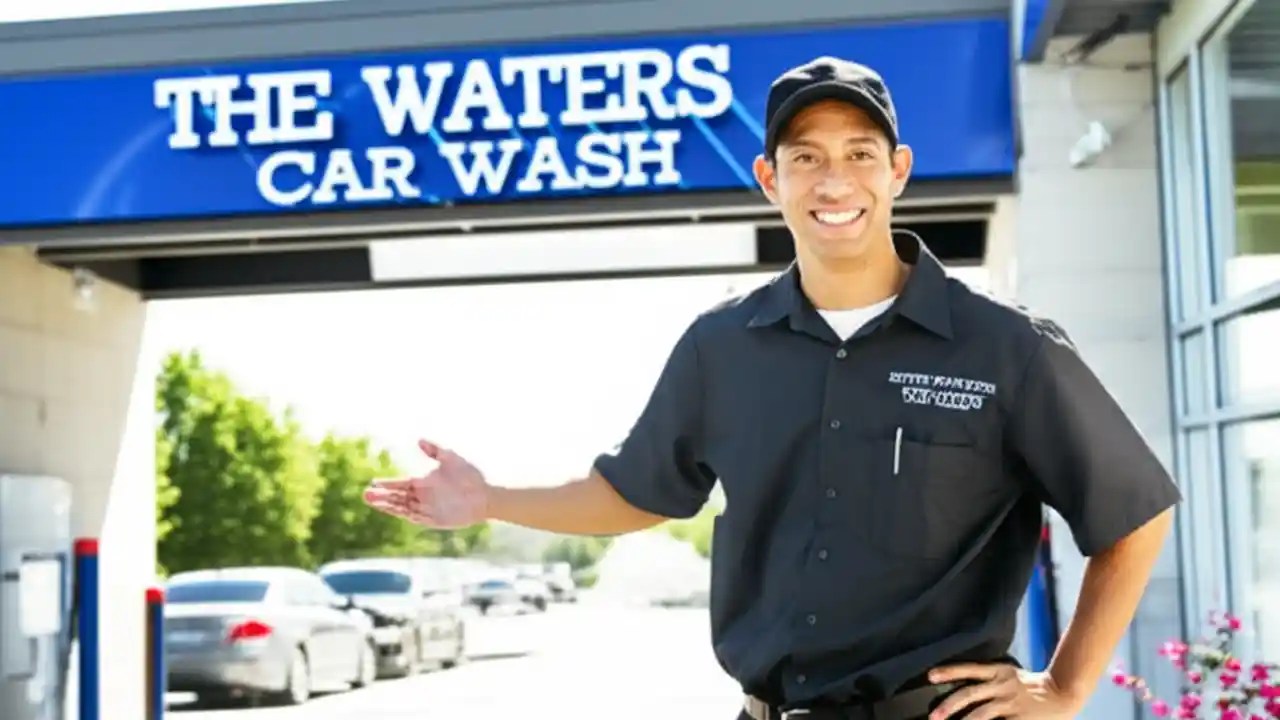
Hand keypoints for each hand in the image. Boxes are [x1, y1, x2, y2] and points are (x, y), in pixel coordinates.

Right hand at [363, 439, 489, 528]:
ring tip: (374, 503)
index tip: (374, 482)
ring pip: (403, 509)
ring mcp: (427, 509)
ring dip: (389, 507)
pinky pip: (417, 518)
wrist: (486, 495)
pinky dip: (406, 515)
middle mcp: (422, 496)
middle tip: (365, 495)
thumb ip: (434, 450)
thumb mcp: (451, 458)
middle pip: (397, 498)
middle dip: (381, 497)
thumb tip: (418, 439)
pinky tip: (396, 512)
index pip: (400, 484)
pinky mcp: (435, 520)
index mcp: (422, 482)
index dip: (387, 484)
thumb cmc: (470, 475)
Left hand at [926, 664, 1081, 719]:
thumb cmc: (1031, 686)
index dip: (950, 671)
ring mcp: (1010, 703)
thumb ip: (988, 680)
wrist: (1062, 692)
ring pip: (981, 714)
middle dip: (949, 705)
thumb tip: (963, 691)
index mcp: (999, 671)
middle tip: (933, 716)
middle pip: (970, 693)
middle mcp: (1002, 685)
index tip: (930, 675)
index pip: (970, 669)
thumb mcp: (1009, 675)